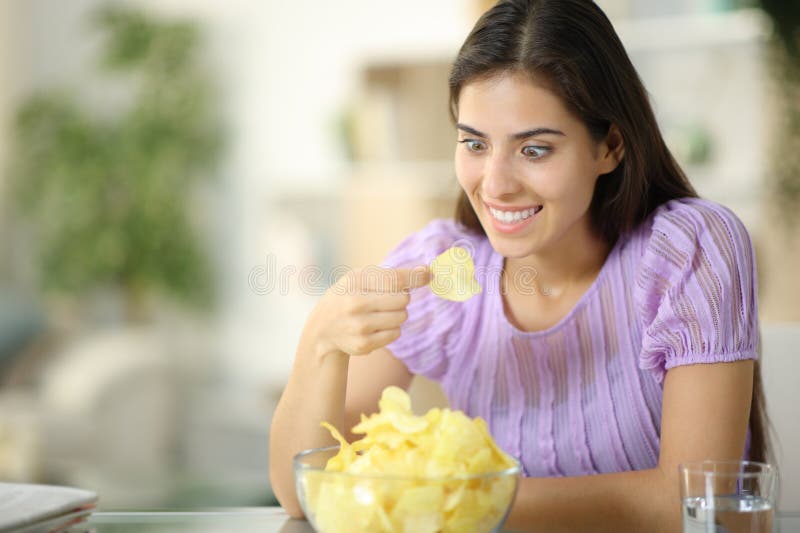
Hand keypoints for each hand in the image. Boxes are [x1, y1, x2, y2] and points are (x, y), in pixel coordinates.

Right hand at [307, 266, 431, 358]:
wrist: (322, 327)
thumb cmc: (349, 296)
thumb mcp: (361, 278)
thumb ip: (392, 274)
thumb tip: (427, 272)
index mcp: (355, 282)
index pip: (393, 279)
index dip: (415, 277)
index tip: (428, 274)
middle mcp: (355, 304)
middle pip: (403, 300)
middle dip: (402, 298)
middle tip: (389, 298)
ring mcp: (359, 326)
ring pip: (401, 317)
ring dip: (397, 314)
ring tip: (380, 312)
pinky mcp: (364, 344)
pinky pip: (395, 334)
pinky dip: (391, 329)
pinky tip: (376, 326)